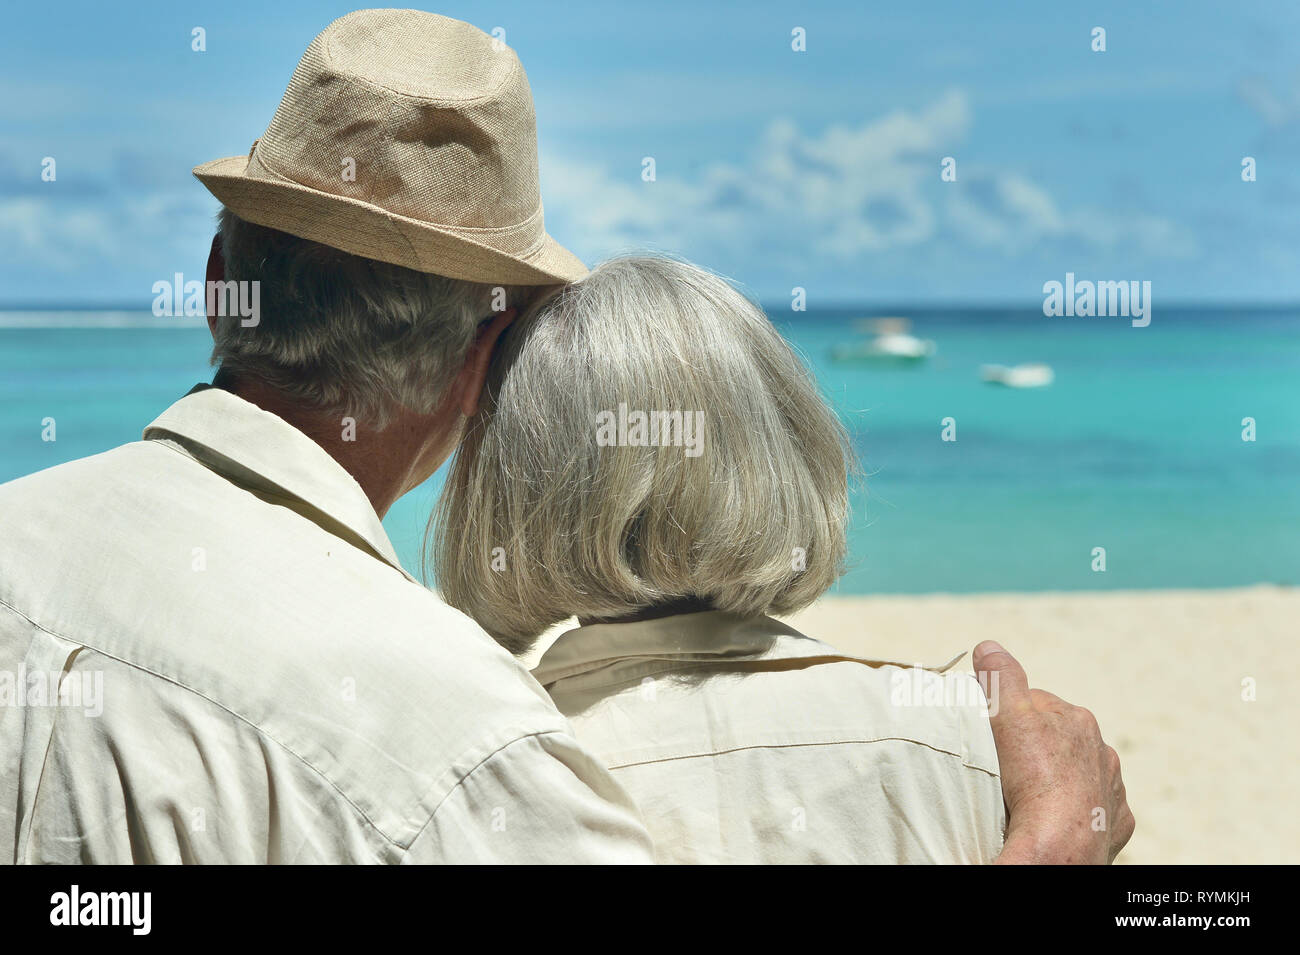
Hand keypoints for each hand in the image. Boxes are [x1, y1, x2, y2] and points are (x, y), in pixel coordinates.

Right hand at [974, 641, 1134, 863]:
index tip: (992, 732)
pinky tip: (1057, 818)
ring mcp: (1111, 790)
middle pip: (1060, 737)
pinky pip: (1095, 810)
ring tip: (1029, 794)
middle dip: (1037, 745)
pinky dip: (1079, 811)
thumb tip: (989, 646)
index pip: (1037, 702)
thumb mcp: (1009, 717)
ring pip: (1080, 773)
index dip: (1011, 713)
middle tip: (1007, 765)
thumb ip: (1001, 678)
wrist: (1061, 844)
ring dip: (1058, 778)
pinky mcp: (1114, 824)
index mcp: (1078, 720)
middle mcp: (1102, 752)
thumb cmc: (1036, 779)